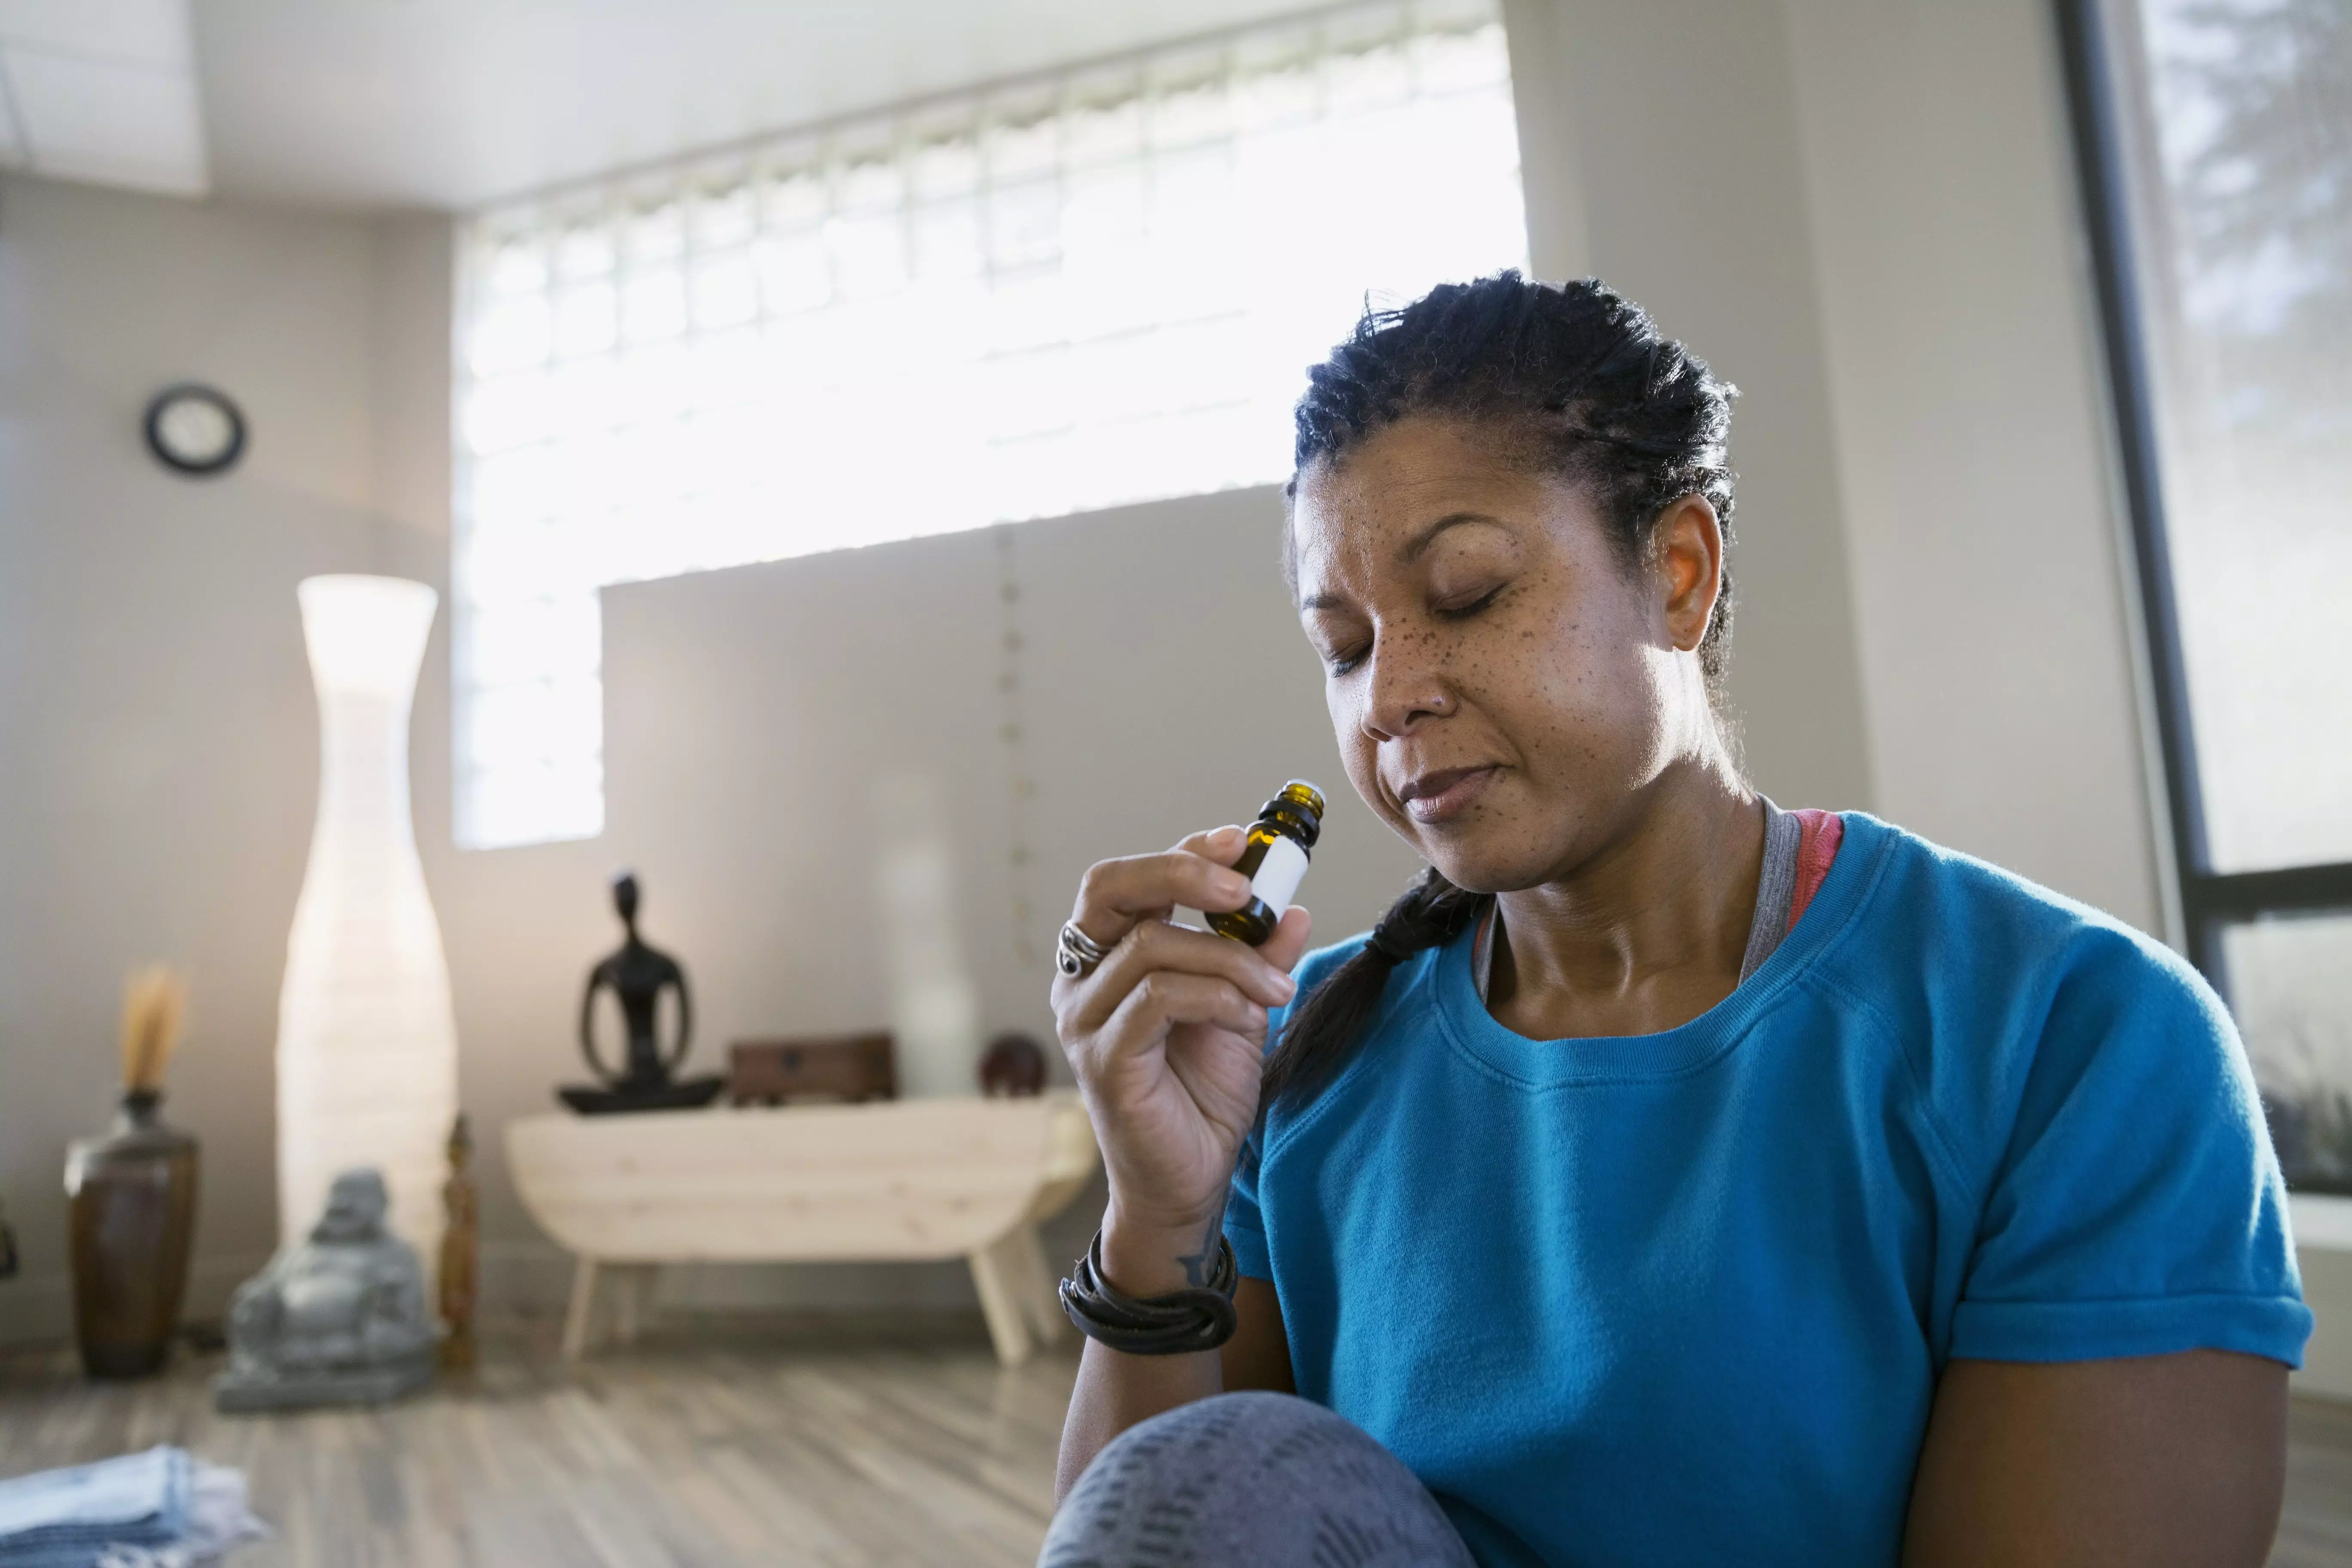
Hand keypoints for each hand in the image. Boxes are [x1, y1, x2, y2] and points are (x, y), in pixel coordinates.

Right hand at [1052, 826, 1313, 1289]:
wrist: (1191, 1178)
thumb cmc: (1203, 1091)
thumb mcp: (1241, 1007)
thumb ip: (1258, 957)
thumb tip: (1292, 908)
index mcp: (1105, 955)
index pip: (1128, 879)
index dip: (1183, 849)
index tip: (1243, 838)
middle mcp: (1080, 978)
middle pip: (1110, 887)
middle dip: (1182, 870)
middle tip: (1245, 888)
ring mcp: (1084, 1018)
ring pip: (1152, 944)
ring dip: (1229, 958)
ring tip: (1275, 990)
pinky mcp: (1102, 1058)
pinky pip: (1159, 999)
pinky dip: (1216, 996)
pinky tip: (1249, 1017)